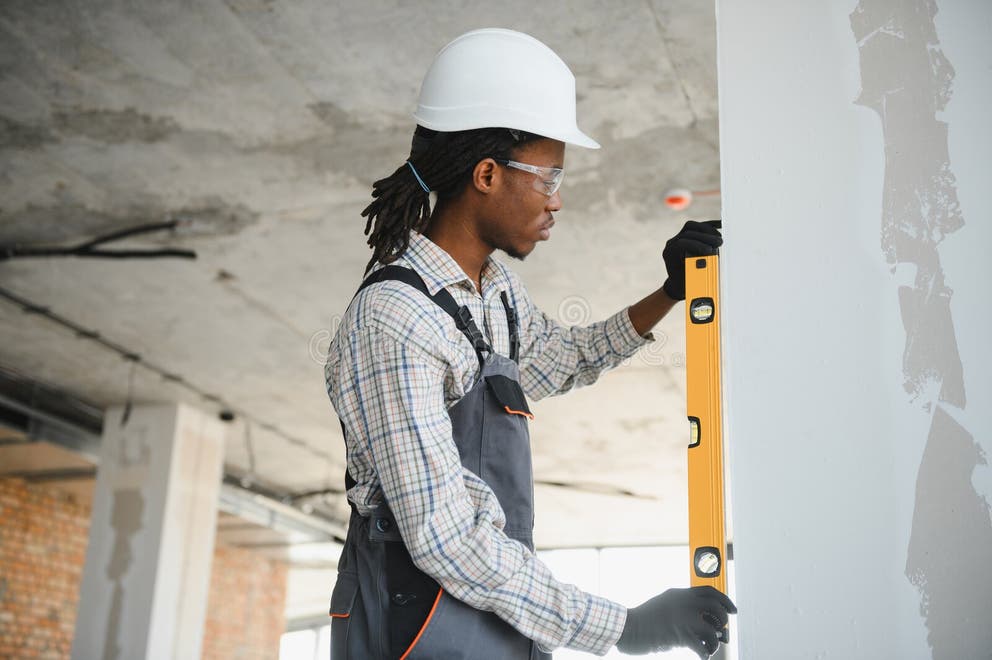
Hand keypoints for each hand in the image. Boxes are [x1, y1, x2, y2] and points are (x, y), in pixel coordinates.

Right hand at [616, 586, 736, 657]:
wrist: (628, 627)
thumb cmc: (644, 618)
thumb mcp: (664, 602)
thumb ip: (681, 604)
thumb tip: (701, 614)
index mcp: (680, 593)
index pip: (709, 591)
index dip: (725, 600)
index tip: (733, 610)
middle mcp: (684, 603)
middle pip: (717, 609)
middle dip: (723, 622)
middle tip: (720, 631)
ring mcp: (683, 618)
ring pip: (713, 631)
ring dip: (714, 642)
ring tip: (708, 647)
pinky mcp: (681, 635)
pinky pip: (703, 647)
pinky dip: (706, 654)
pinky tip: (702, 656)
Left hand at [661, 220, 722, 300]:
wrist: (678, 282)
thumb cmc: (683, 283)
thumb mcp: (688, 280)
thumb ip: (695, 272)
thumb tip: (706, 265)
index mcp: (669, 253)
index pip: (681, 243)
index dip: (696, 245)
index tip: (709, 251)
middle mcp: (672, 242)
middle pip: (688, 232)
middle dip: (705, 237)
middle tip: (719, 243)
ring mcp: (679, 237)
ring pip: (692, 226)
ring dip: (707, 230)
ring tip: (719, 238)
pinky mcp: (688, 234)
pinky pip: (698, 227)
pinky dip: (709, 226)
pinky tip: (720, 225)